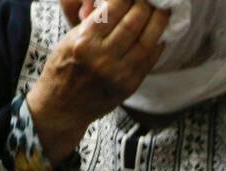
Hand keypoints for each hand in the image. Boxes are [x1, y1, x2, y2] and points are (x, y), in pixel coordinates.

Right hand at [26, 1, 170, 162]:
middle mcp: (102, 57)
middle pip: (132, 24)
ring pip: (146, 42)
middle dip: (145, 7)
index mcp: (83, 41)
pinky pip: (149, 61)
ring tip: (163, 12)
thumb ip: (90, 21)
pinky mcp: (129, 86)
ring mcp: (118, 73)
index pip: (112, 10)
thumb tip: (111, 3)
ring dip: (158, 24)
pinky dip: (157, 45)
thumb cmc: (64, 67)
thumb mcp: (69, 39)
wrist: (63, 106)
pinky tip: (161, 35)